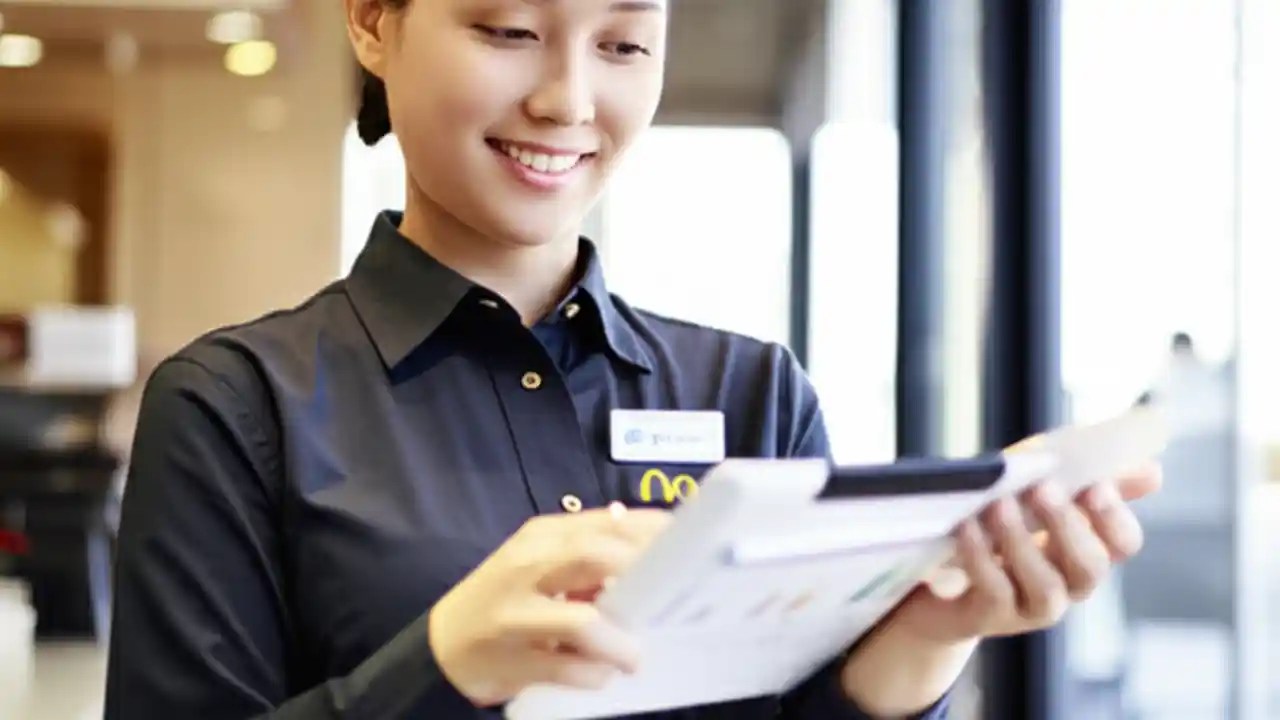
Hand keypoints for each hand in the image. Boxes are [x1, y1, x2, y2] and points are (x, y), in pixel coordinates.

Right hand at [428, 504, 670, 706]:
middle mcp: (527, 566)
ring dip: (617, 641)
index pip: (606, 523)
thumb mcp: (541, 561)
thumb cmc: (507, 598)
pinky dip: (592, 674)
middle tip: (668, 598)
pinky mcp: (511, 660)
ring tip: (633, 655)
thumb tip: (653, 539)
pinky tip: (602, 674)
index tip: (687, 545)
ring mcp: (516, 615)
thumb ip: (590, 549)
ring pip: (580, 621)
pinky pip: (564, 669)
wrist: (442, 645)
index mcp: (542, 536)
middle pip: (594, 556)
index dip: (651, 532)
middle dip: (639, 576)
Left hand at [891, 462, 1162, 643]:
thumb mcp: (1033, 489)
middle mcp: (1067, 585)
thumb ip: (1082, 473)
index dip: (1113, 517)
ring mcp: (1031, 607)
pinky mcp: (990, 617)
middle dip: (1069, 524)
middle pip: (1090, 565)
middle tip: (1043, 488)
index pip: (1123, 543)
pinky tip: (967, 528)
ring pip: (1045, 585)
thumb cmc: (993, 524)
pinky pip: (995, 592)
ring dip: (1022, 541)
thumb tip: (1154, 471)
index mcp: (1084, 549)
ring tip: (998, 504)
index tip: (1094, 484)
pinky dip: (981, 558)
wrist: (936, 580)